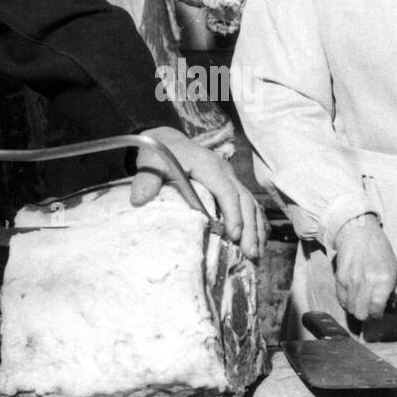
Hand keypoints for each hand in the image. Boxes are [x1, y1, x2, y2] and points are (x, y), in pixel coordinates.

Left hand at [130, 126, 265, 259]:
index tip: (233, 235)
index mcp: (208, 165)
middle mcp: (224, 171)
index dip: (233, 213)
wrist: (168, 141)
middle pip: (244, 199)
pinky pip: (249, 205)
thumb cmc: (160, 154)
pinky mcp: (231, 186)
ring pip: (251, 203)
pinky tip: (257, 242)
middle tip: (250, 253)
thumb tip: (139, 199)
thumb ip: (146, 180)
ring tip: (257, 254)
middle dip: (249, 227)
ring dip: (256, 229)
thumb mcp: (149, 162)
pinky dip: (255, 224)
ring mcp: (230, 178)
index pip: (227, 190)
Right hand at [332, 214, 396, 319]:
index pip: (376, 309)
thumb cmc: (379, 251)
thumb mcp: (394, 268)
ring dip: (355, 307)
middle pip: (361, 313)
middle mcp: (366, 281)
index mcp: (384, 279)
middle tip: (369, 308)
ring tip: (361, 300)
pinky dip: (346, 301)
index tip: (378, 312)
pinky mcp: (339, 277)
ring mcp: (351, 280)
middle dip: (366, 314)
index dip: (377, 314)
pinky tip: (352, 294)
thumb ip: (395, 290)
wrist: (359, 233)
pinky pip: (341, 299)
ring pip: (350, 308)